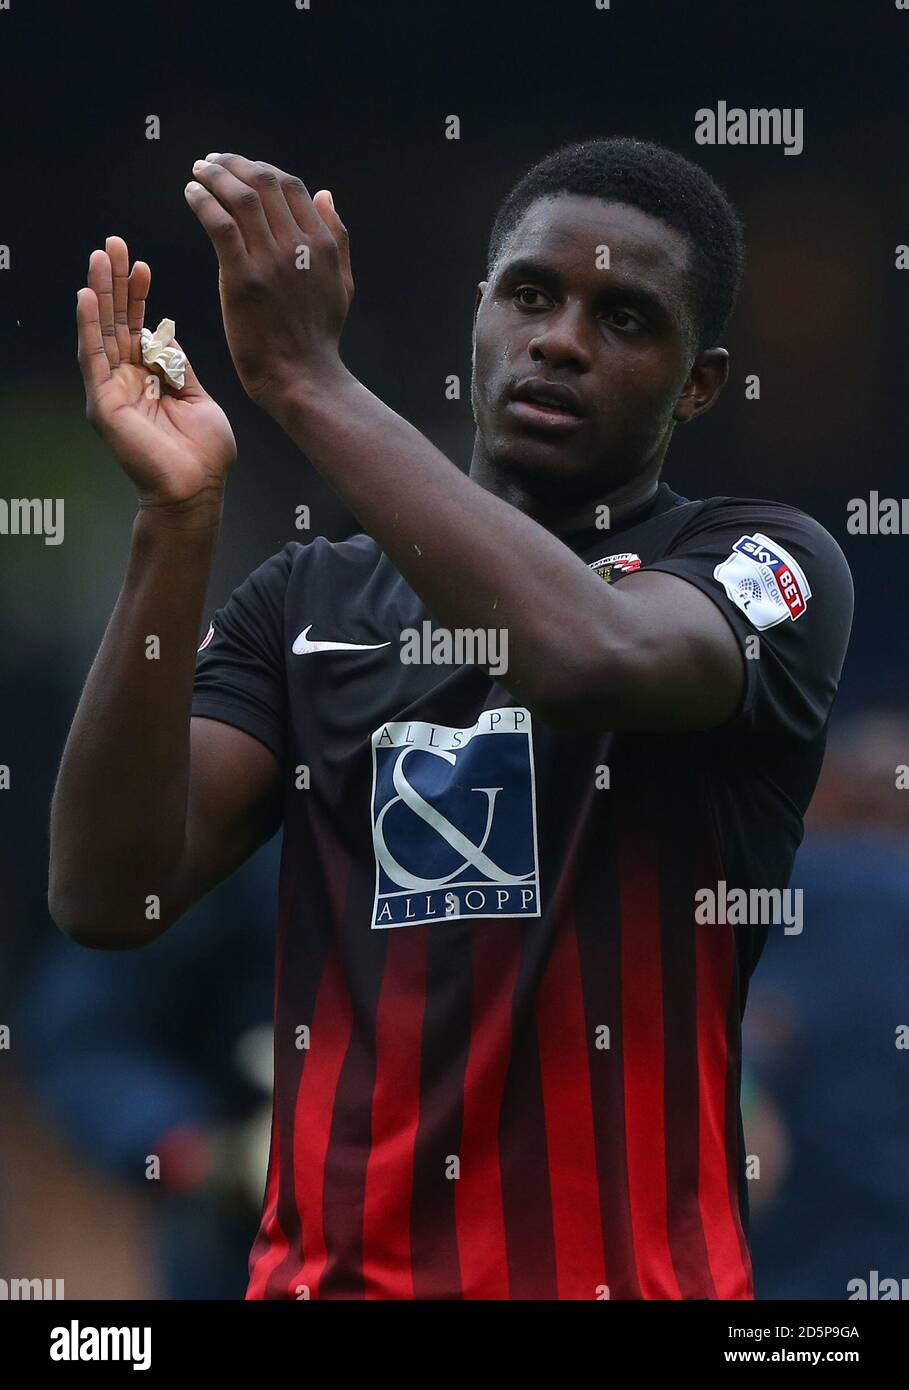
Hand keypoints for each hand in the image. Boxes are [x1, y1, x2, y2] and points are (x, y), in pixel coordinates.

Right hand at [77, 236, 235, 515]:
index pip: (138, 327)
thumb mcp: (198, 398)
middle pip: (116, 322)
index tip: (142, 264)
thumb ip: (180, 367)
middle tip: (113, 242)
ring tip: (100, 256)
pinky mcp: (104, 404)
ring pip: (102, 332)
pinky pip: (93, 359)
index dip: (138, 295)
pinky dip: (89, 327)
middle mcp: (126, 380)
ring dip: (100, 292)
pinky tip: (87, 296)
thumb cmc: (202, 454)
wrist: (196, 491)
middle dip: (115, 282)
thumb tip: (165, 335)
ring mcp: (112, 391)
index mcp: (149, 378)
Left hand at [184, 153, 353, 410]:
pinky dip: (204, 202)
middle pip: (265, 183)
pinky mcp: (243, 280)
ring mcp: (271, 262)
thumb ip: (336, 237)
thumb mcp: (342, 284)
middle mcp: (298, 247)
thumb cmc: (317, 338)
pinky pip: (221, 226)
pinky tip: (192, 195)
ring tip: (199, 171)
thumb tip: (326, 195)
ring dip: (215, 176)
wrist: (302, 377)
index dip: (261, 168)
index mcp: (322, 245)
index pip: (291, 186)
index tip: (239, 167)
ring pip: (242, 198)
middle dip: (235, 164)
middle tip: (212, 162)